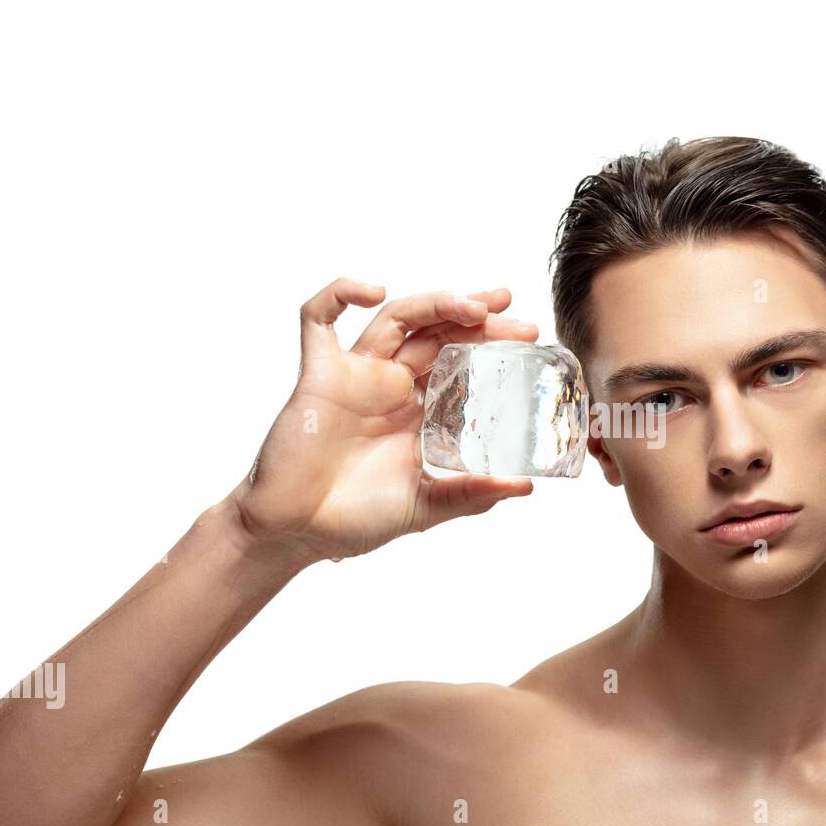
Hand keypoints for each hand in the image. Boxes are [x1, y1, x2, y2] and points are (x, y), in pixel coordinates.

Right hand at [229, 277, 537, 563]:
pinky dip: (339, 295)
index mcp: (419, 409)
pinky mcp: (318, 375)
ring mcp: (356, 375)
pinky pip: (317, 321)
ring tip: (474, 306)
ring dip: (435, 303)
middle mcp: (390, 384)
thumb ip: (472, 494)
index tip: (529, 337)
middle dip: (476, 316)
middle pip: (438, 331)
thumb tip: (524, 485)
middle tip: (515, 314)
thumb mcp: (426, 506)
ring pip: (397, 318)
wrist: (296, 534)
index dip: (492, 342)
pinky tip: (373, 291)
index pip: (462, 359)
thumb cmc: (355, 519)